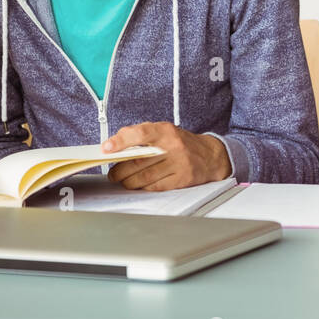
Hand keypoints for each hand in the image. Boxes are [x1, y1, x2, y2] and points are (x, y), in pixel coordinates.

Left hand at [101, 122, 232, 190]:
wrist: (211, 156)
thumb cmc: (181, 143)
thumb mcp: (165, 132)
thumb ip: (142, 135)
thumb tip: (115, 145)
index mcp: (166, 130)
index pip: (140, 134)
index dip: (121, 141)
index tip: (106, 148)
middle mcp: (173, 146)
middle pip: (138, 162)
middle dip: (120, 170)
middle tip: (113, 173)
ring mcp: (179, 164)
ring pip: (144, 177)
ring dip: (128, 182)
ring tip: (124, 180)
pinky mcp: (182, 179)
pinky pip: (155, 187)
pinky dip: (143, 188)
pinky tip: (140, 185)